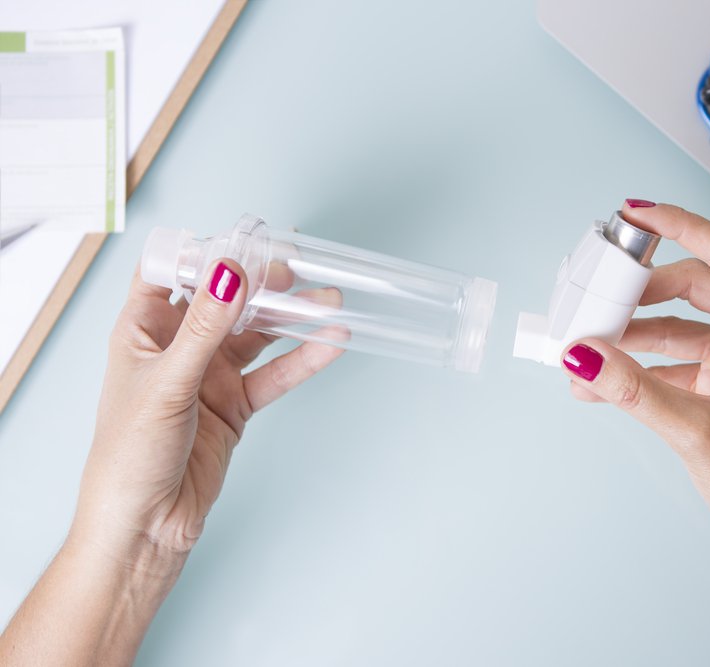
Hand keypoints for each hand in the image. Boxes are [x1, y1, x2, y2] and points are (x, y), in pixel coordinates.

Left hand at [73, 259, 342, 559]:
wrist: (145, 527)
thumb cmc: (129, 457)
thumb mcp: (166, 384)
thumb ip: (204, 329)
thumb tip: (229, 273)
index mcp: (142, 331)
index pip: (173, 273)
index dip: (206, 252)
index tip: (245, 241)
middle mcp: (177, 348)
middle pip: (226, 301)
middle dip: (262, 284)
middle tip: (297, 271)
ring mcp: (209, 376)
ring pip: (257, 336)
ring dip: (292, 320)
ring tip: (329, 303)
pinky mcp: (235, 405)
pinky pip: (274, 374)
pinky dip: (303, 360)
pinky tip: (329, 345)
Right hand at [561, 202, 709, 568]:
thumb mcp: (695, 431)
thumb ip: (634, 390)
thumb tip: (582, 357)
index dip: (681, 226)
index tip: (636, 214)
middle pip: (695, 284)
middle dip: (642, 288)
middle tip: (599, 289)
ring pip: (679, 322)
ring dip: (633, 330)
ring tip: (588, 342)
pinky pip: (672, 358)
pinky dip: (637, 365)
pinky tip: (599, 381)